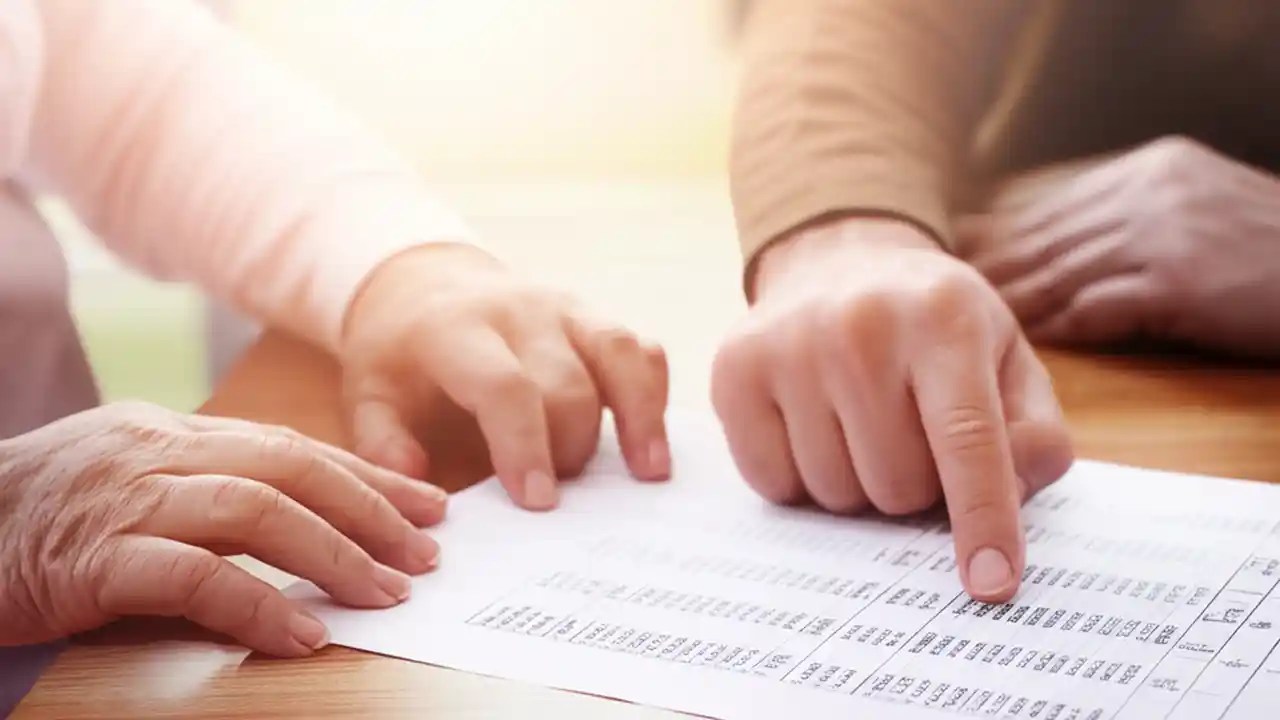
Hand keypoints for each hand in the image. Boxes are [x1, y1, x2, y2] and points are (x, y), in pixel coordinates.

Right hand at [0, 402, 446, 656]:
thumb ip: (202, 493)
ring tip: (386, 594)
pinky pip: (194, 577)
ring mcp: (127, 500)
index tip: (428, 506)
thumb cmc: (34, 519)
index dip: (368, 477)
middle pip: (292, 467)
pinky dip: (258, 605)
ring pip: (257, 510)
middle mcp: (158, 452)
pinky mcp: (95, 559)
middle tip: (426, 552)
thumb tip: (301, 526)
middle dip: (371, 510)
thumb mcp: (127, 484)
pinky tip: (302, 635)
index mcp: (171, 433)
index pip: (293, 447)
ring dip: (334, 554)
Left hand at [340, 244, 669, 510]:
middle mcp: (519, 311)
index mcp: (456, 330)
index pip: (505, 386)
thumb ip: (382, 443)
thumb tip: (417, 488)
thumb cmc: (399, 356)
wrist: (422, 284)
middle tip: (566, 503)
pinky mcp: (595, 318)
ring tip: (648, 475)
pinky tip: (654, 446)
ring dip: (639, 416)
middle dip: (572, 447)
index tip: (538, 502)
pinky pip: (640, 349)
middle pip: (568, 383)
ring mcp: (566, 309)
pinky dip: (655, 394)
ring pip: (619, 353)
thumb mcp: (368, 393)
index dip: (526, 445)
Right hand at [712, 218, 1072, 601]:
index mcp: (944, 318)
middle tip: (911, 435)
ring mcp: (788, 346)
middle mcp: (860, 325)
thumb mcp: (1007, 361)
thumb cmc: (933, 329)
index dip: (984, 520)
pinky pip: (773, 486)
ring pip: (834, 495)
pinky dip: (800, 480)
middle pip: (897, 486)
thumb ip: (1033, 436)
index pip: (968, 440)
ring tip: (860, 425)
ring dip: (857, 485)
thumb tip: (1005, 503)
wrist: (838, 261)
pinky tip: (812, 425)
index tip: (993, 583)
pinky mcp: (734, 371)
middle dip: (916, 488)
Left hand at [959, 136, 1279, 355]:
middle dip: (992, 268)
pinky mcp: (1179, 281)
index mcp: (1150, 171)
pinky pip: (1099, 307)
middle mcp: (1149, 194)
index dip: (1000, 233)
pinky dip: (1060, 324)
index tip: (956, 255)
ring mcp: (1164, 234)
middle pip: (1046, 235)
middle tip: (941, 295)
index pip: (1054, 204)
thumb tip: (1063, 251)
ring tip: (972, 325)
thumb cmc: (1269, 254)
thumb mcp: (1200, 210)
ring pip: (1062, 269)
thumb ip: (1133, 221)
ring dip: (1012, 300)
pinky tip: (1029, 341)